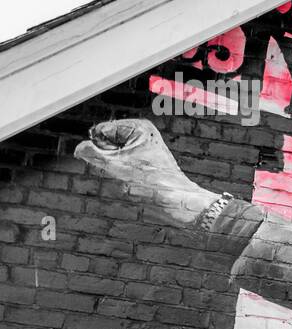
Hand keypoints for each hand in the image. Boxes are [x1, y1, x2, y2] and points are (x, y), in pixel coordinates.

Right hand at [75, 119, 218, 228]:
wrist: (176, 202)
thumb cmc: (152, 184)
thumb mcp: (116, 167)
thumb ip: (91, 154)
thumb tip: (78, 148)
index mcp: (139, 127)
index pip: (100, 131)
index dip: (102, 148)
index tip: (121, 161)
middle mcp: (142, 134)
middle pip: (105, 144)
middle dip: (108, 159)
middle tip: (128, 170)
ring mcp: (142, 148)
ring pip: (111, 157)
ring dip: (114, 169)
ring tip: (133, 176)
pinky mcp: (142, 162)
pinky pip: (119, 166)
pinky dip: (121, 175)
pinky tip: (135, 181)